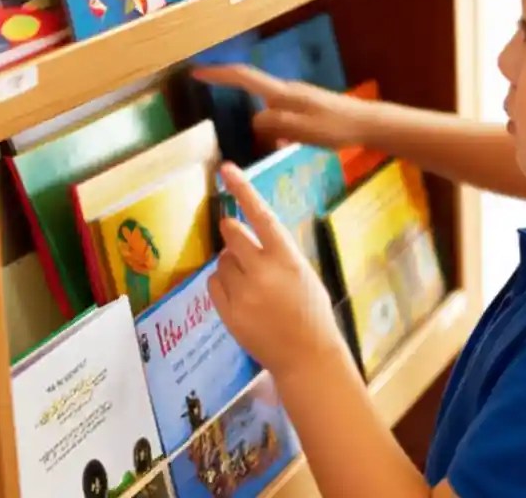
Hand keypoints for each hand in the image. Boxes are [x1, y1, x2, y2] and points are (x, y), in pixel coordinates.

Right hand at [193, 65, 373, 148]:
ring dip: (260, 122)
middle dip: (232, 93)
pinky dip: (276, 129)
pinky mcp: (306, 108)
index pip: (244, 77)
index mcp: (282, 93)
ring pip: (268, 108)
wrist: (367, 124)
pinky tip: (284, 146)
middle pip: (252, 90)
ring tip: (261, 141)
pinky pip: (281, 117)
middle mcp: (287, 91)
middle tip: (214, 106)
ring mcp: (297, 98)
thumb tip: (253, 120)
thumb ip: (275, 123)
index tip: (195, 71)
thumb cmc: (336, 127)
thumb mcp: (303, 129)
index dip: (218, 73)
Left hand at [209, 162, 346, 378]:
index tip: (226, 169)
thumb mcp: (304, 273)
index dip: (243, 189)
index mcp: (288, 259)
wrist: (307, 355)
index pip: (262, 215)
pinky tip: (242, 297)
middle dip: (234, 233)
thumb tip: (250, 232)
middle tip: (242, 245)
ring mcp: (244, 293)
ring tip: (252, 284)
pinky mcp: (228, 313)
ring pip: (222, 260)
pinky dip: (224, 284)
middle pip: (232, 233)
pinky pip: (214, 283)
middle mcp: (264, 272)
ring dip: (232, 264)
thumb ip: (279, 252)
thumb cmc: (311, 311)